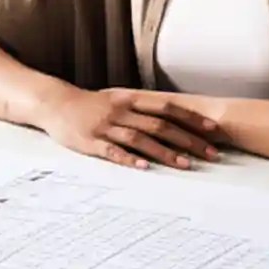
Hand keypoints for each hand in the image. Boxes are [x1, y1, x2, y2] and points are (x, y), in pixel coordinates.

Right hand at [33, 86, 222, 169]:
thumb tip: (170, 120)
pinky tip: (144, 168)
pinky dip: (129, 159)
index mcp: (131, 100)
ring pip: (141, 139)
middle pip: (161, 125)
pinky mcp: (91, 142)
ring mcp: (107, 127)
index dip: (192, 119)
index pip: (168, 108)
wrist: (55, 103)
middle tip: (210, 154)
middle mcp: (122, 112)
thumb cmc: (89, 105)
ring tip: (185, 165)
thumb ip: (141, 110)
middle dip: (188, 140)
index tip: (213, 131)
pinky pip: (113, 151)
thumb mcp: (117, 100)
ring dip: (165, 152)